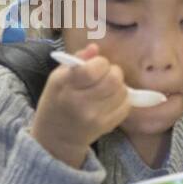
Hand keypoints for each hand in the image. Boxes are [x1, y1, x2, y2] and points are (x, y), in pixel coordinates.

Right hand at [29, 43, 131, 167]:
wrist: (56, 135)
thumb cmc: (57, 101)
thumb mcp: (58, 77)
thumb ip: (77, 59)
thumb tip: (95, 48)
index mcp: (65, 86)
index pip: (93, 69)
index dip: (100, 63)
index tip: (96, 65)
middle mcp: (80, 102)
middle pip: (113, 80)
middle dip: (113, 72)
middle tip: (106, 74)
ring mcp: (95, 116)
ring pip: (123, 91)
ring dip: (119, 85)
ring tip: (107, 87)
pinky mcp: (107, 126)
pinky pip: (126, 106)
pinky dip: (122, 99)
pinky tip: (111, 99)